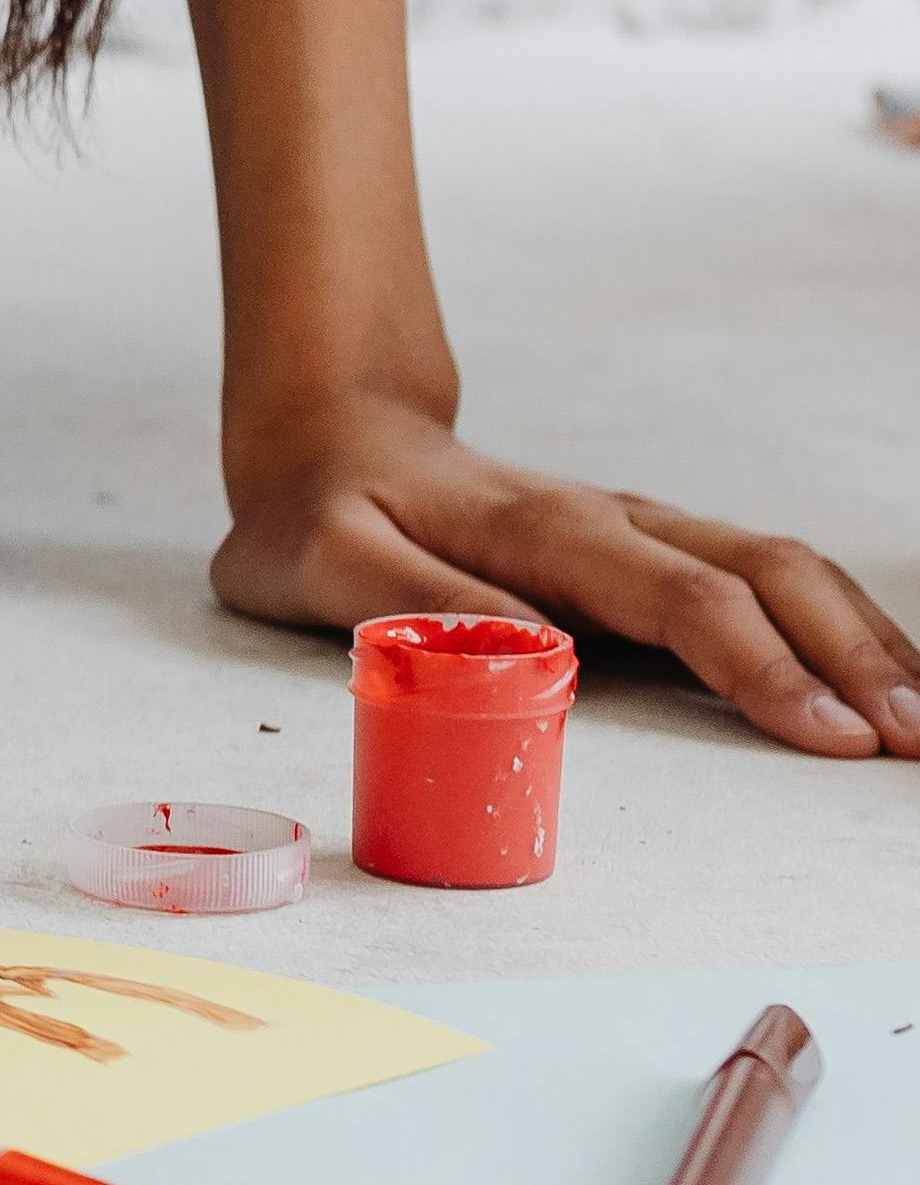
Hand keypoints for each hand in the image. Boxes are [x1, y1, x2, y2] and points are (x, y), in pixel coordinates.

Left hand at [218, 392, 919, 757]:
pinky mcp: (652, 548)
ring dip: (863, 641)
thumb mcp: (328, 560)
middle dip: (853, 659)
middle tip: (913, 743)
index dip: (762, 668)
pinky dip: (836, 625)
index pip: (684, 601)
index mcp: (547, 532)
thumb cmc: (324, 516)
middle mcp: (618, 521)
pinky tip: (879, 677)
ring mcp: (645, 530)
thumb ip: (419, 601)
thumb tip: (532, 652)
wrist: (330, 442)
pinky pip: (767, 579)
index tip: (827, 734)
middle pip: (769, 578)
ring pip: (786, 571)